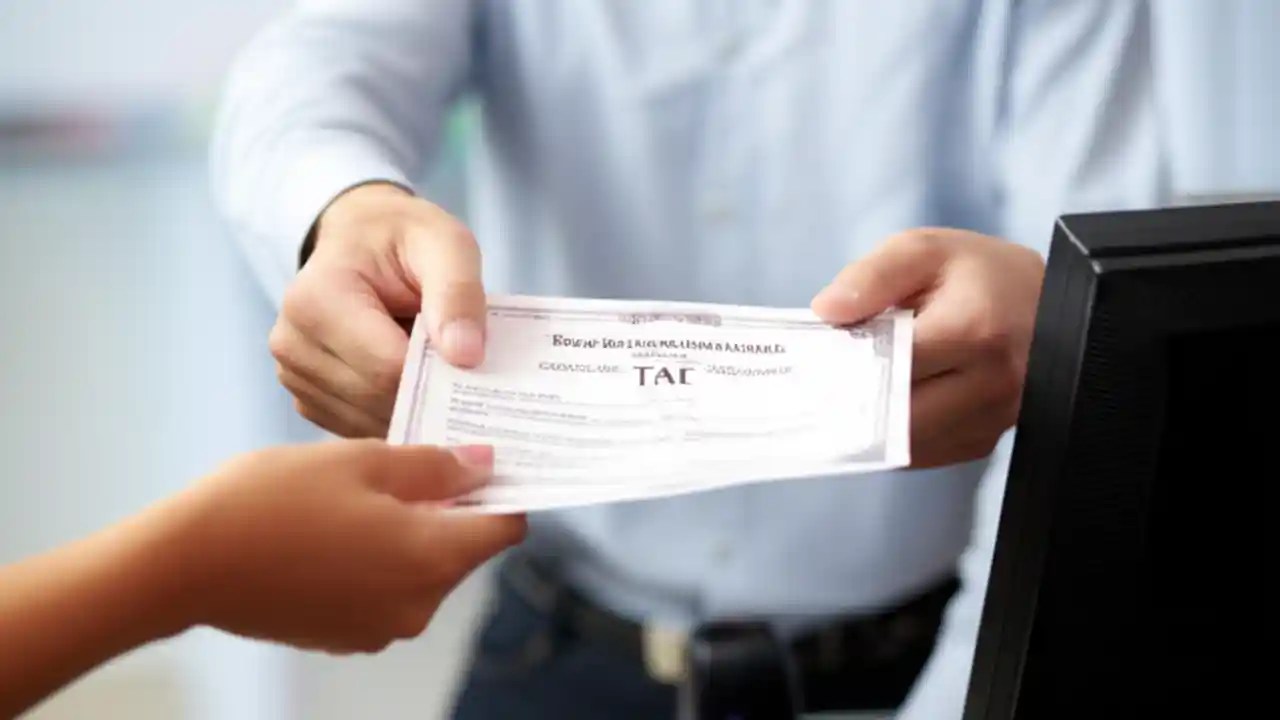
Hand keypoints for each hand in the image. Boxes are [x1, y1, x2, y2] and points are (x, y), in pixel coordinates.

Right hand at [167, 440, 524, 653]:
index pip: (505, 528)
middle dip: (449, 506)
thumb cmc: (273, 501)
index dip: (502, 490)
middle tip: (414, 459)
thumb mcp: (362, 461)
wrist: (186, 565)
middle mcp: (418, 605)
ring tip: (365, 488)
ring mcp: (381, 628)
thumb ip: (434, 465)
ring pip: (423, 568)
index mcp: (432, 558)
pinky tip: (338, 525)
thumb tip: (485, 465)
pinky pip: (387, 590)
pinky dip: (379, 558)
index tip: (486, 459)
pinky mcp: (348, 635)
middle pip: (464, 550)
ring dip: (411, 531)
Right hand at [270, 182, 485, 436]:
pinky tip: (417, 389)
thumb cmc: (404, 238)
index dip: (439, 377)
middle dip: (430, 396)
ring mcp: (293, 375)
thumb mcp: (445, 245)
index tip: (481, 375)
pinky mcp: (307, 397)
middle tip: (471, 381)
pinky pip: (360, 429)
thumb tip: (465, 356)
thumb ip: (458, 294)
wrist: (363, 238)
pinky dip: (396, 418)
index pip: (386, 368)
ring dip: (415, 410)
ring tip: (439, 375)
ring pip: (370, 423)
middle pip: (377, 400)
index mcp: (317, 299)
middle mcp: (293, 343)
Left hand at [811, 229, 1044, 467]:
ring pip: (905, 444)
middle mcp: (992, 383)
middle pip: (897, 415)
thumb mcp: (924, 252)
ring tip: (843, 397)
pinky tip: (877, 410)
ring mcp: (994, 419)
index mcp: (975, 330)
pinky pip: (922, 453)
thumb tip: (826, 311)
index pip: (891, 365)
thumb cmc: (980, 275)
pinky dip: (892, 436)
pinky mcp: (985, 441)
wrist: (1048, 305)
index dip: (845, 367)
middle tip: (818, 390)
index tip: (811, 366)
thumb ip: (871, 276)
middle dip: (853, 404)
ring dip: (870, 426)